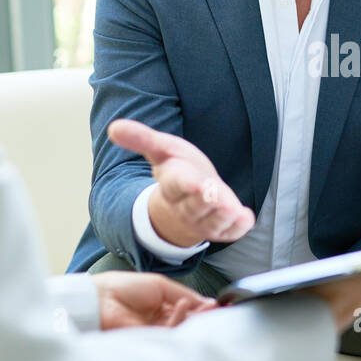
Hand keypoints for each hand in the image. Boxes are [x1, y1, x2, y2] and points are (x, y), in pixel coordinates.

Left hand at [89, 271, 216, 329]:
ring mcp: (156, 332)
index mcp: (162, 306)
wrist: (100, 299)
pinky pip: (171, 333)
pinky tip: (184, 306)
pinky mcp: (151, 341)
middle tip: (218, 308)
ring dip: (195, 318)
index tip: (218, 304)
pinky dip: (180, 319)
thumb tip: (207, 303)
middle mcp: (161, 321)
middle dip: (203, 315)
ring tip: (204, 306)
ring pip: (182, 329)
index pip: (188, 309)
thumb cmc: (125, 287)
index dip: (202, 308)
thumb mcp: (161, 285)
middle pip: (188, 321)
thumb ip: (184, 294)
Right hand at [108, 118, 254, 247]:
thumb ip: (141, 139)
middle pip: (194, 206)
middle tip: (214, 192)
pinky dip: (238, 227)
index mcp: (173, 185)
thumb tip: (114, 127)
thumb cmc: (177, 172)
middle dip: (205, 200)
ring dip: (223, 216)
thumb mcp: (162, 151)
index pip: (176, 185)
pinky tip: (246, 218)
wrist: (182, 204)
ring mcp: (204, 220)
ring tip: (232, 208)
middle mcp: (187, 206)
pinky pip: (230, 233)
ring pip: (212, 222)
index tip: (195, 181)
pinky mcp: (222, 228)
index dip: (186, 184)